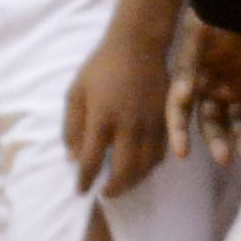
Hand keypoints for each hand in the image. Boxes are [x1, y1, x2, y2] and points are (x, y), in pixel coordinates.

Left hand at [66, 26, 171, 196]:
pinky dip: (151, 167)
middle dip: (114, 188)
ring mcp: (152, 124)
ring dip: (134, 182)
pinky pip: (162, 153)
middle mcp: (129, 126)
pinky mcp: (168, 120)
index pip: (92, 161)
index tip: (81, 191)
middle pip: (125, 170)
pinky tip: (140, 168)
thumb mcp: (75, 94)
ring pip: (147, 166)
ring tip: (121, 185)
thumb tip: (73, 158)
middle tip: (105, 194)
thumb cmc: (100, 68)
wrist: (138, 46)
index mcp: (102, 119)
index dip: (85, 181)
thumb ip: (72, 127)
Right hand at [170, 18, 240, 162]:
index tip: (182, 152)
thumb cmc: (219, 14)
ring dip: (239, 138)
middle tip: (223, 157)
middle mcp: (213, 86)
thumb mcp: (197, 33)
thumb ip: (188, 65)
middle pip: (210, 120)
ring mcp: (238, 87)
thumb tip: (181, 97)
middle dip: (215, 140)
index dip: (178, 130)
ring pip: (235, 121)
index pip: (180, 108)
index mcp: (193, 76)